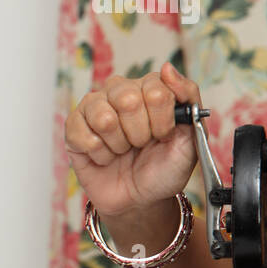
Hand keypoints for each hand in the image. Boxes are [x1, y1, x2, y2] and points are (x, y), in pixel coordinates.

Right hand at [64, 63, 201, 217]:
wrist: (143, 200)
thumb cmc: (166, 168)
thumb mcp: (192, 138)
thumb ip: (188, 98)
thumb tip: (166, 68)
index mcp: (151, 89)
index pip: (156, 89)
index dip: (163, 120)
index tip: (164, 135)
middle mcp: (122, 91)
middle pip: (128, 100)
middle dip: (141, 133)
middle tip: (143, 144)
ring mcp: (95, 107)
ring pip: (104, 117)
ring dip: (119, 144)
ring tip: (124, 150)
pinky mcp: (74, 126)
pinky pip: (83, 135)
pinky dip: (100, 154)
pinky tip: (106, 156)